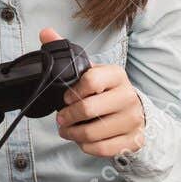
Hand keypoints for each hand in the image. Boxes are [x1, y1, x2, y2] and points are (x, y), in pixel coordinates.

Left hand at [44, 27, 145, 158]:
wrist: (135, 112)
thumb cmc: (106, 91)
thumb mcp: (91, 71)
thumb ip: (67, 52)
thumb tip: (45, 32)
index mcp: (116, 75)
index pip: (90, 80)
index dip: (71, 92)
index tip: (65, 98)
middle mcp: (128, 96)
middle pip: (88, 109)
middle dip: (67, 117)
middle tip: (61, 119)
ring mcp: (132, 120)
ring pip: (93, 133)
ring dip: (73, 134)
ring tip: (67, 130)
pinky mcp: (133, 140)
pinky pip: (102, 148)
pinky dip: (86, 147)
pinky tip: (83, 140)